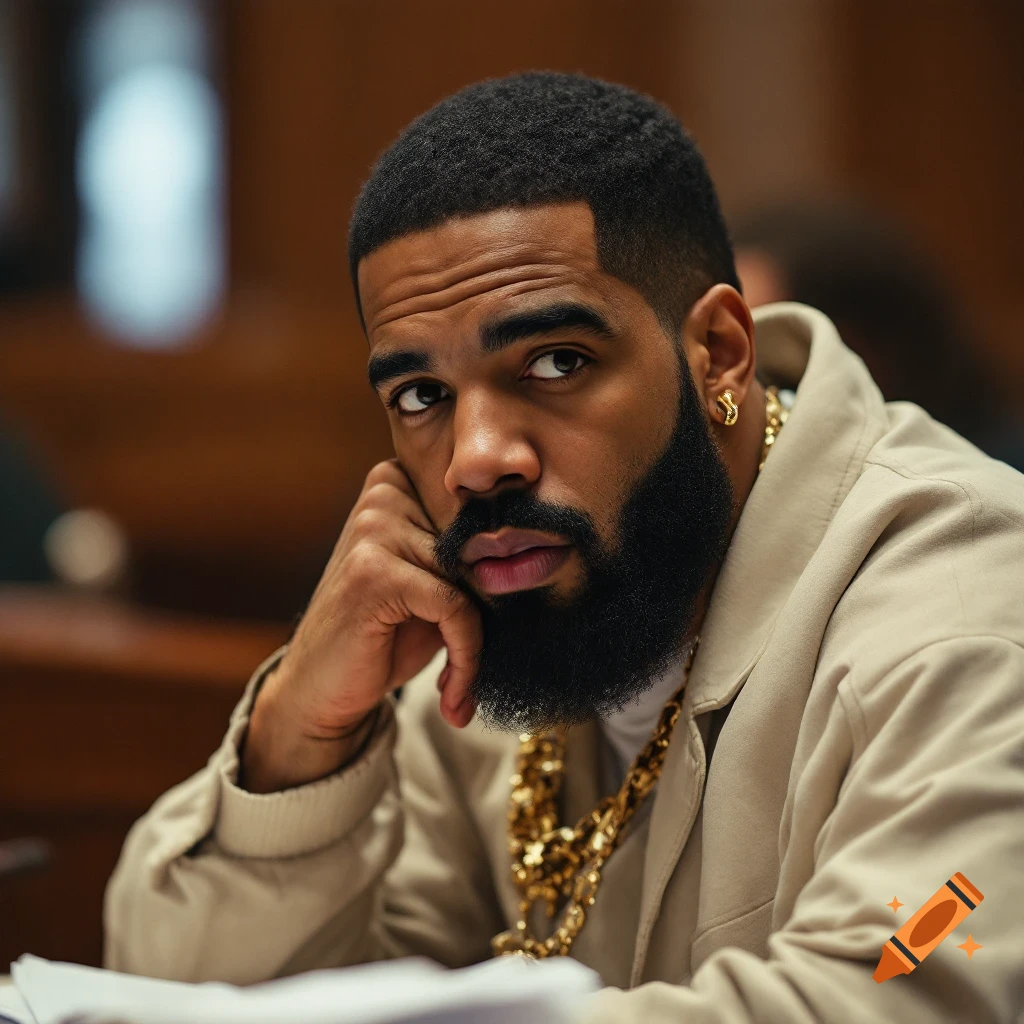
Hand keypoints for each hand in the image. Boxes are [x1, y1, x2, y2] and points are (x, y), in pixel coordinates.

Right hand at [242, 459, 480, 791]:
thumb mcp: (437, 586)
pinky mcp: (374, 571)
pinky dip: (466, 655)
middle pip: (479, 544)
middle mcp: (386, 492)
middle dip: (493, 606)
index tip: (510, 620)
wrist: (324, 689)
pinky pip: (455, 607)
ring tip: (463, 687)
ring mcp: (375, 527)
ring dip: (479, 642)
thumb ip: (473, 559)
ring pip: (472, 577)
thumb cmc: (386, 635)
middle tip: (483, 665)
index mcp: (400, 480)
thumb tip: (546, 553)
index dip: (502, 568)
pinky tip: (453, 695)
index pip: (482, 514)